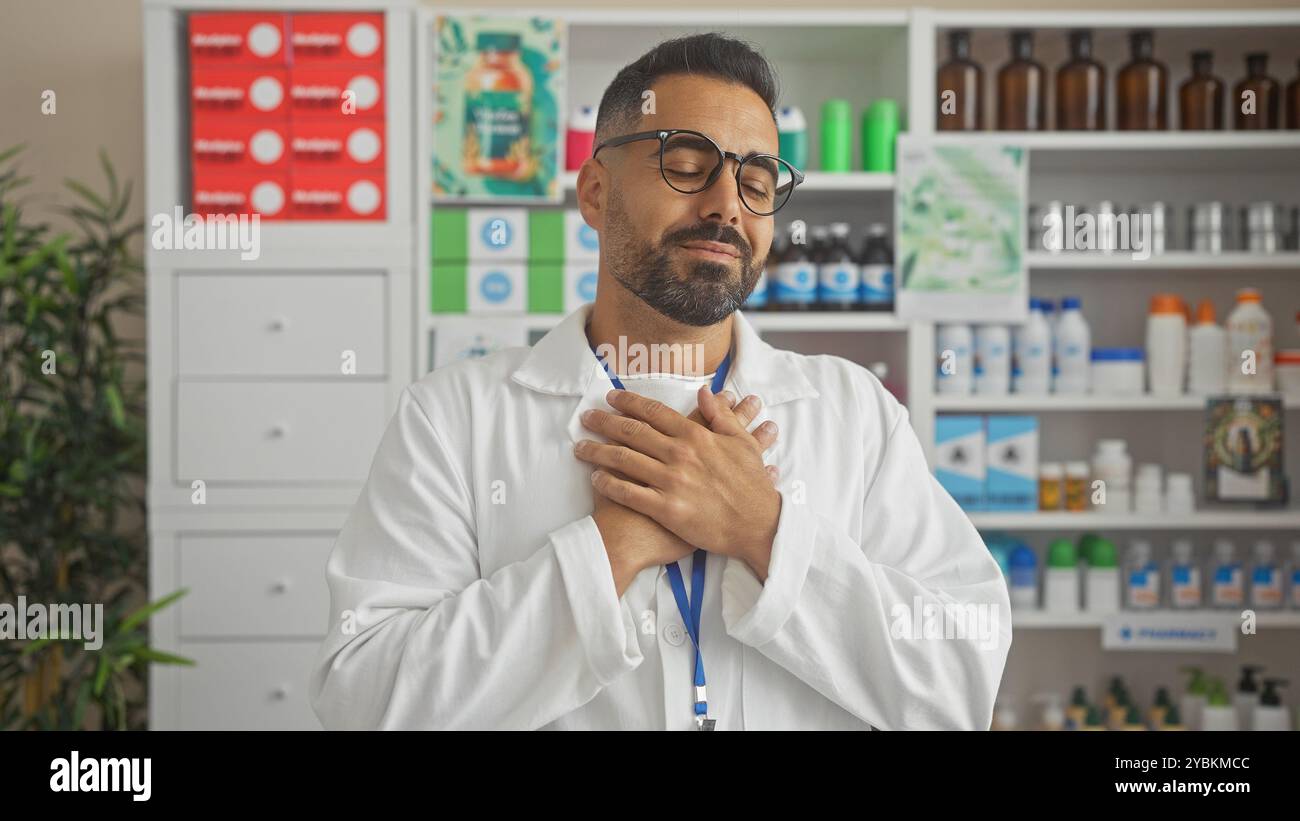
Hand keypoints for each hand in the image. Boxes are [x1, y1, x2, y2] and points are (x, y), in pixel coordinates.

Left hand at [576, 387, 781, 579]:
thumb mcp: (742, 443)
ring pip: (624, 460)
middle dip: (604, 422)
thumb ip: (720, 416)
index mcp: (696, 436)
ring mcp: (671, 482)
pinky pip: (628, 493)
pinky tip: (595, 479)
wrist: (758, 525)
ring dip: (597, 451)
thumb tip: (704, 392)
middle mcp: (679, 455)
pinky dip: (608, 484)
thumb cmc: (752, 485)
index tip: (611, 397)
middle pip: (632, 431)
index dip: (629, 402)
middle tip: (586, 418)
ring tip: (580, 447)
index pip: (654, 412)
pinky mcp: (666, 509)